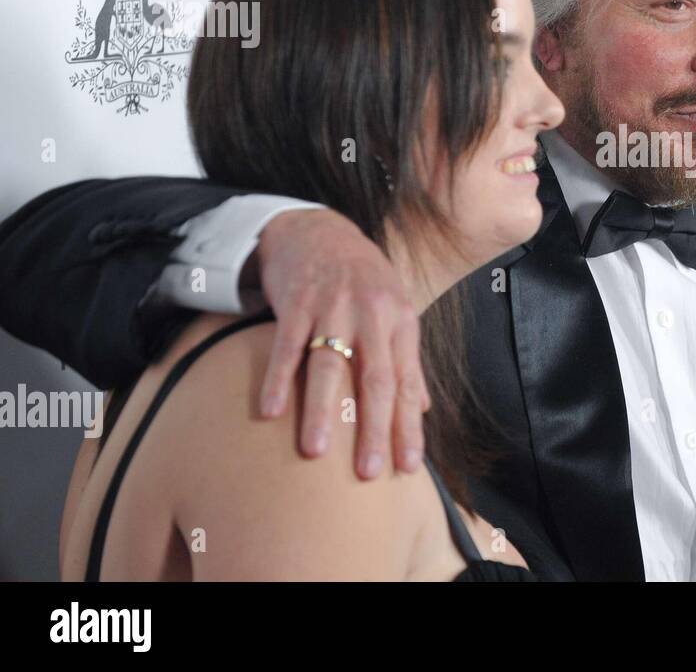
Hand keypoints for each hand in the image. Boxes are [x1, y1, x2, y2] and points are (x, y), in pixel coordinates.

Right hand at [253, 208, 430, 478]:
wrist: (318, 229)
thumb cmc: (362, 279)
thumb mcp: (395, 311)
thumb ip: (406, 359)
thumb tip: (422, 408)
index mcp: (400, 321)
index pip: (406, 383)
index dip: (408, 426)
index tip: (408, 467)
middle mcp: (371, 315)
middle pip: (375, 378)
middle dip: (373, 428)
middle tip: (368, 472)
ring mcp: (333, 307)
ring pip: (328, 365)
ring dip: (321, 411)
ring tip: (315, 452)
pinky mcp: (297, 301)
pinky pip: (285, 345)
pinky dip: (276, 379)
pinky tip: (268, 411)